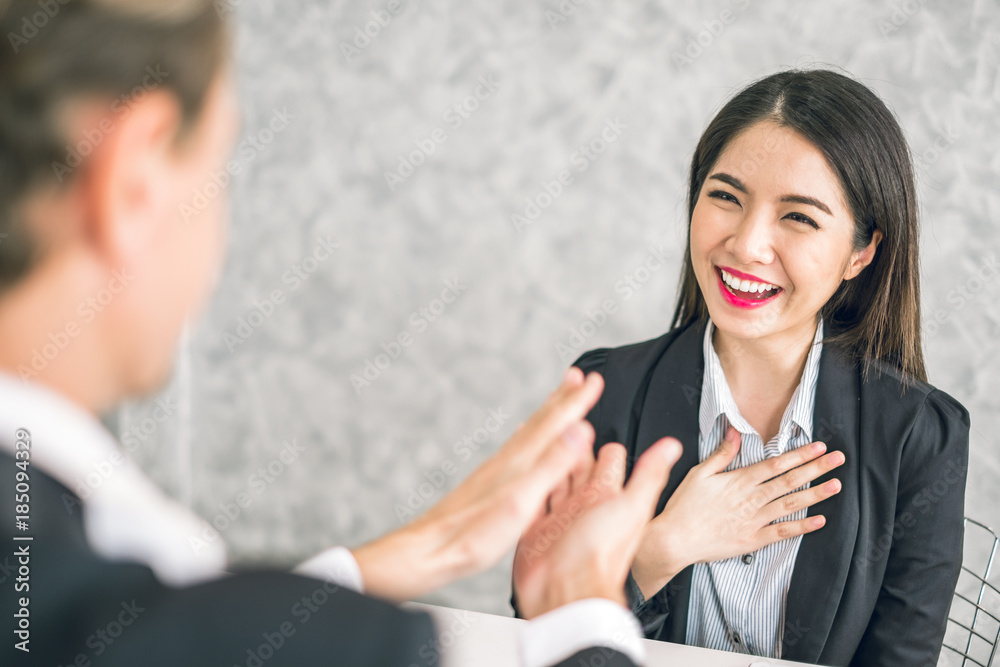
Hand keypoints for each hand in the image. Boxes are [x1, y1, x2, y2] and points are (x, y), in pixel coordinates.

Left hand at [352, 368, 603, 600]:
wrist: (429, 550)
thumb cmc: (473, 536)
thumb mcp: (521, 503)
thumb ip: (551, 465)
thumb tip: (579, 430)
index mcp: (520, 463)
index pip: (555, 423)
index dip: (576, 401)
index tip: (595, 380)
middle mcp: (507, 460)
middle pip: (540, 421)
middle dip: (562, 398)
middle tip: (578, 376)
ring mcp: (495, 470)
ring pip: (527, 432)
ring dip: (546, 413)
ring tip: (557, 398)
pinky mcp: (487, 484)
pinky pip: (516, 448)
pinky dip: (529, 436)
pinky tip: (524, 442)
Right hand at [512, 435, 682, 619]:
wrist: (568, 591)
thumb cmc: (602, 554)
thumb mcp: (633, 506)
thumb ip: (649, 475)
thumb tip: (672, 446)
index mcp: (606, 497)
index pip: (608, 461)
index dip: (605, 444)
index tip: (597, 423)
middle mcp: (583, 505)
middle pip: (576, 466)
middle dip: (572, 444)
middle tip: (565, 425)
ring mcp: (558, 517)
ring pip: (552, 479)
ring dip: (549, 462)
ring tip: (542, 439)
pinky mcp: (534, 529)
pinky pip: (529, 500)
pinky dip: (526, 486)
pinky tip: (520, 472)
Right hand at [632, 426, 844, 598]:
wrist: (675, 539)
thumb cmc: (684, 505)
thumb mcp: (699, 473)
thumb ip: (721, 453)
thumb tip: (734, 431)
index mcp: (740, 481)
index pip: (777, 464)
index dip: (800, 454)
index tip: (819, 447)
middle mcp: (752, 499)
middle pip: (790, 481)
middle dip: (816, 469)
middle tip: (838, 460)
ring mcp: (755, 520)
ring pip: (791, 504)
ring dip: (816, 495)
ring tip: (836, 486)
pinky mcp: (753, 540)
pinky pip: (782, 532)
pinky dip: (802, 527)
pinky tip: (820, 521)